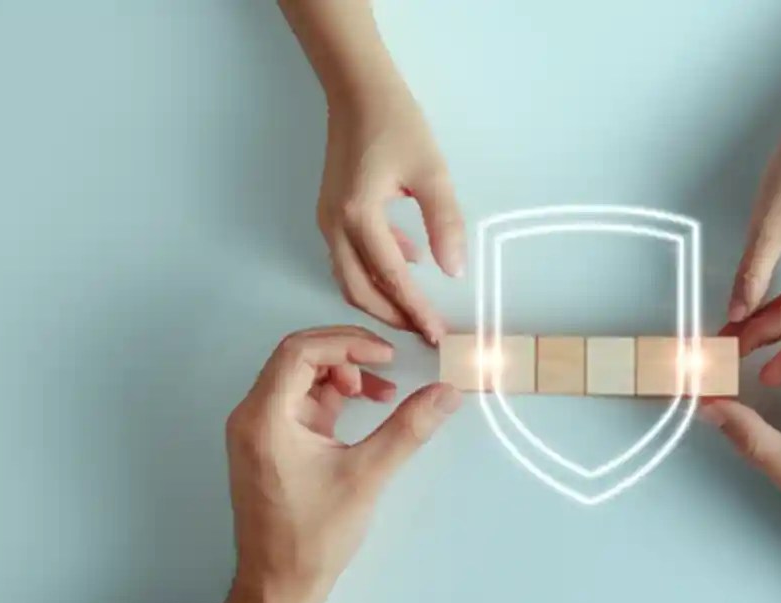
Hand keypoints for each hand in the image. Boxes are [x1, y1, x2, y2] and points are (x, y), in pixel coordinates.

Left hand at [217, 326, 461, 602]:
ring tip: (383, 393)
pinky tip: (366, 409)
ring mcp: (259, 430)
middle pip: (298, 358)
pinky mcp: (271, 444)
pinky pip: (301, 402)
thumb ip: (408, 429)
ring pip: (301, 379)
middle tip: (388, 363)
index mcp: (264, 418)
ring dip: (343, 376)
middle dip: (347, 354)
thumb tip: (445, 393)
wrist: (279, 586)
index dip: (347, 343)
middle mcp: (253, 416)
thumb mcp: (367, 476)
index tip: (387, 355)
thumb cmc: (313, 537)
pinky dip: (334, 398)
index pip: (300, 352)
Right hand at [316, 80, 462, 344]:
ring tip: (416, 310)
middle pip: (359, 290)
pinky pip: (349, 257)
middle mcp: (335, 224)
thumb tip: (453, 270)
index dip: (414, 310)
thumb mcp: (432, 172)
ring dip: (381, 300)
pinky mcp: (331, 213)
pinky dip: (374, 272)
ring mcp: (327, 220)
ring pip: (350, 278)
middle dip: (392, 317)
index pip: (390, 278)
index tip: (436, 334)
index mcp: (358, 216)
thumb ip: (444, 223)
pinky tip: (408, 261)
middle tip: (425, 332)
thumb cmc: (396, 124)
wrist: (358, 90)